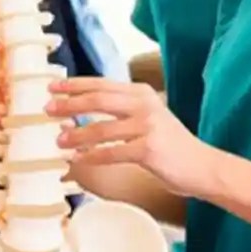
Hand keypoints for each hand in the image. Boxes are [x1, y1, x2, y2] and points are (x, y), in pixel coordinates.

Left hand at [46, 78, 223, 197]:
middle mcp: (144, 105)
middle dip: (69, 104)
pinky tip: (77, 159)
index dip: (75, 85)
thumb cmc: (171, 145)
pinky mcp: (148, 149)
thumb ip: (120, 113)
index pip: (102, 84)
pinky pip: (111, 152)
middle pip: (98, 100)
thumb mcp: (148, 118)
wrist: (203, 166)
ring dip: (75, 135)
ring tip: (58, 140)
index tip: (52, 86)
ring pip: (101, 128)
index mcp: (142, 93)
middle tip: (47, 109)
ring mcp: (147, 126)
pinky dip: (91, 156)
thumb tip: (77, 114)